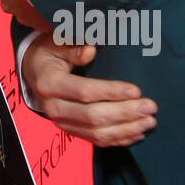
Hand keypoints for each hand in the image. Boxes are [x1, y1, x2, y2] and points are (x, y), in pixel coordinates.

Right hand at [20, 36, 157, 147]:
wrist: (33, 74)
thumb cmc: (48, 54)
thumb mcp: (54, 44)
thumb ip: (72, 48)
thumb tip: (90, 51)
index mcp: (49, 84)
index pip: (84, 92)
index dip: (111, 92)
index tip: (136, 90)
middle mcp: (54, 108)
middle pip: (94, 117)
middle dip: (125, 113)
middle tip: (151, 107)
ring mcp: (62, 123)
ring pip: (97, 133)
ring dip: (126, 129)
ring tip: (150, 122)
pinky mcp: (71, 131)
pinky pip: (97, 140)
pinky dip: (119, 139)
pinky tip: (137, 133)